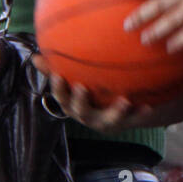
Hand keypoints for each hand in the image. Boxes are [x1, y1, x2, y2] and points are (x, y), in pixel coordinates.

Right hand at [31, 54, 152, 133]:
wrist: (122, 110)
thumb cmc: (92, 92)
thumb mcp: (74, 82)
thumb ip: (56, 70)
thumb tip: (35, 57)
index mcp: (73, 105)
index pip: (61, 98)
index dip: (59, 88)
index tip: (59, 76)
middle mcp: (87, 116)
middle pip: (81, 111)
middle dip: (81, 101)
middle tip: (83, 88)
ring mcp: (106, 122)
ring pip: (109, 120)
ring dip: (116, 111)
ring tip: (124, 101)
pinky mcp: (124, 124)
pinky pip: (132, 120)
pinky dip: (139, 114)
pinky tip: (148, 106)